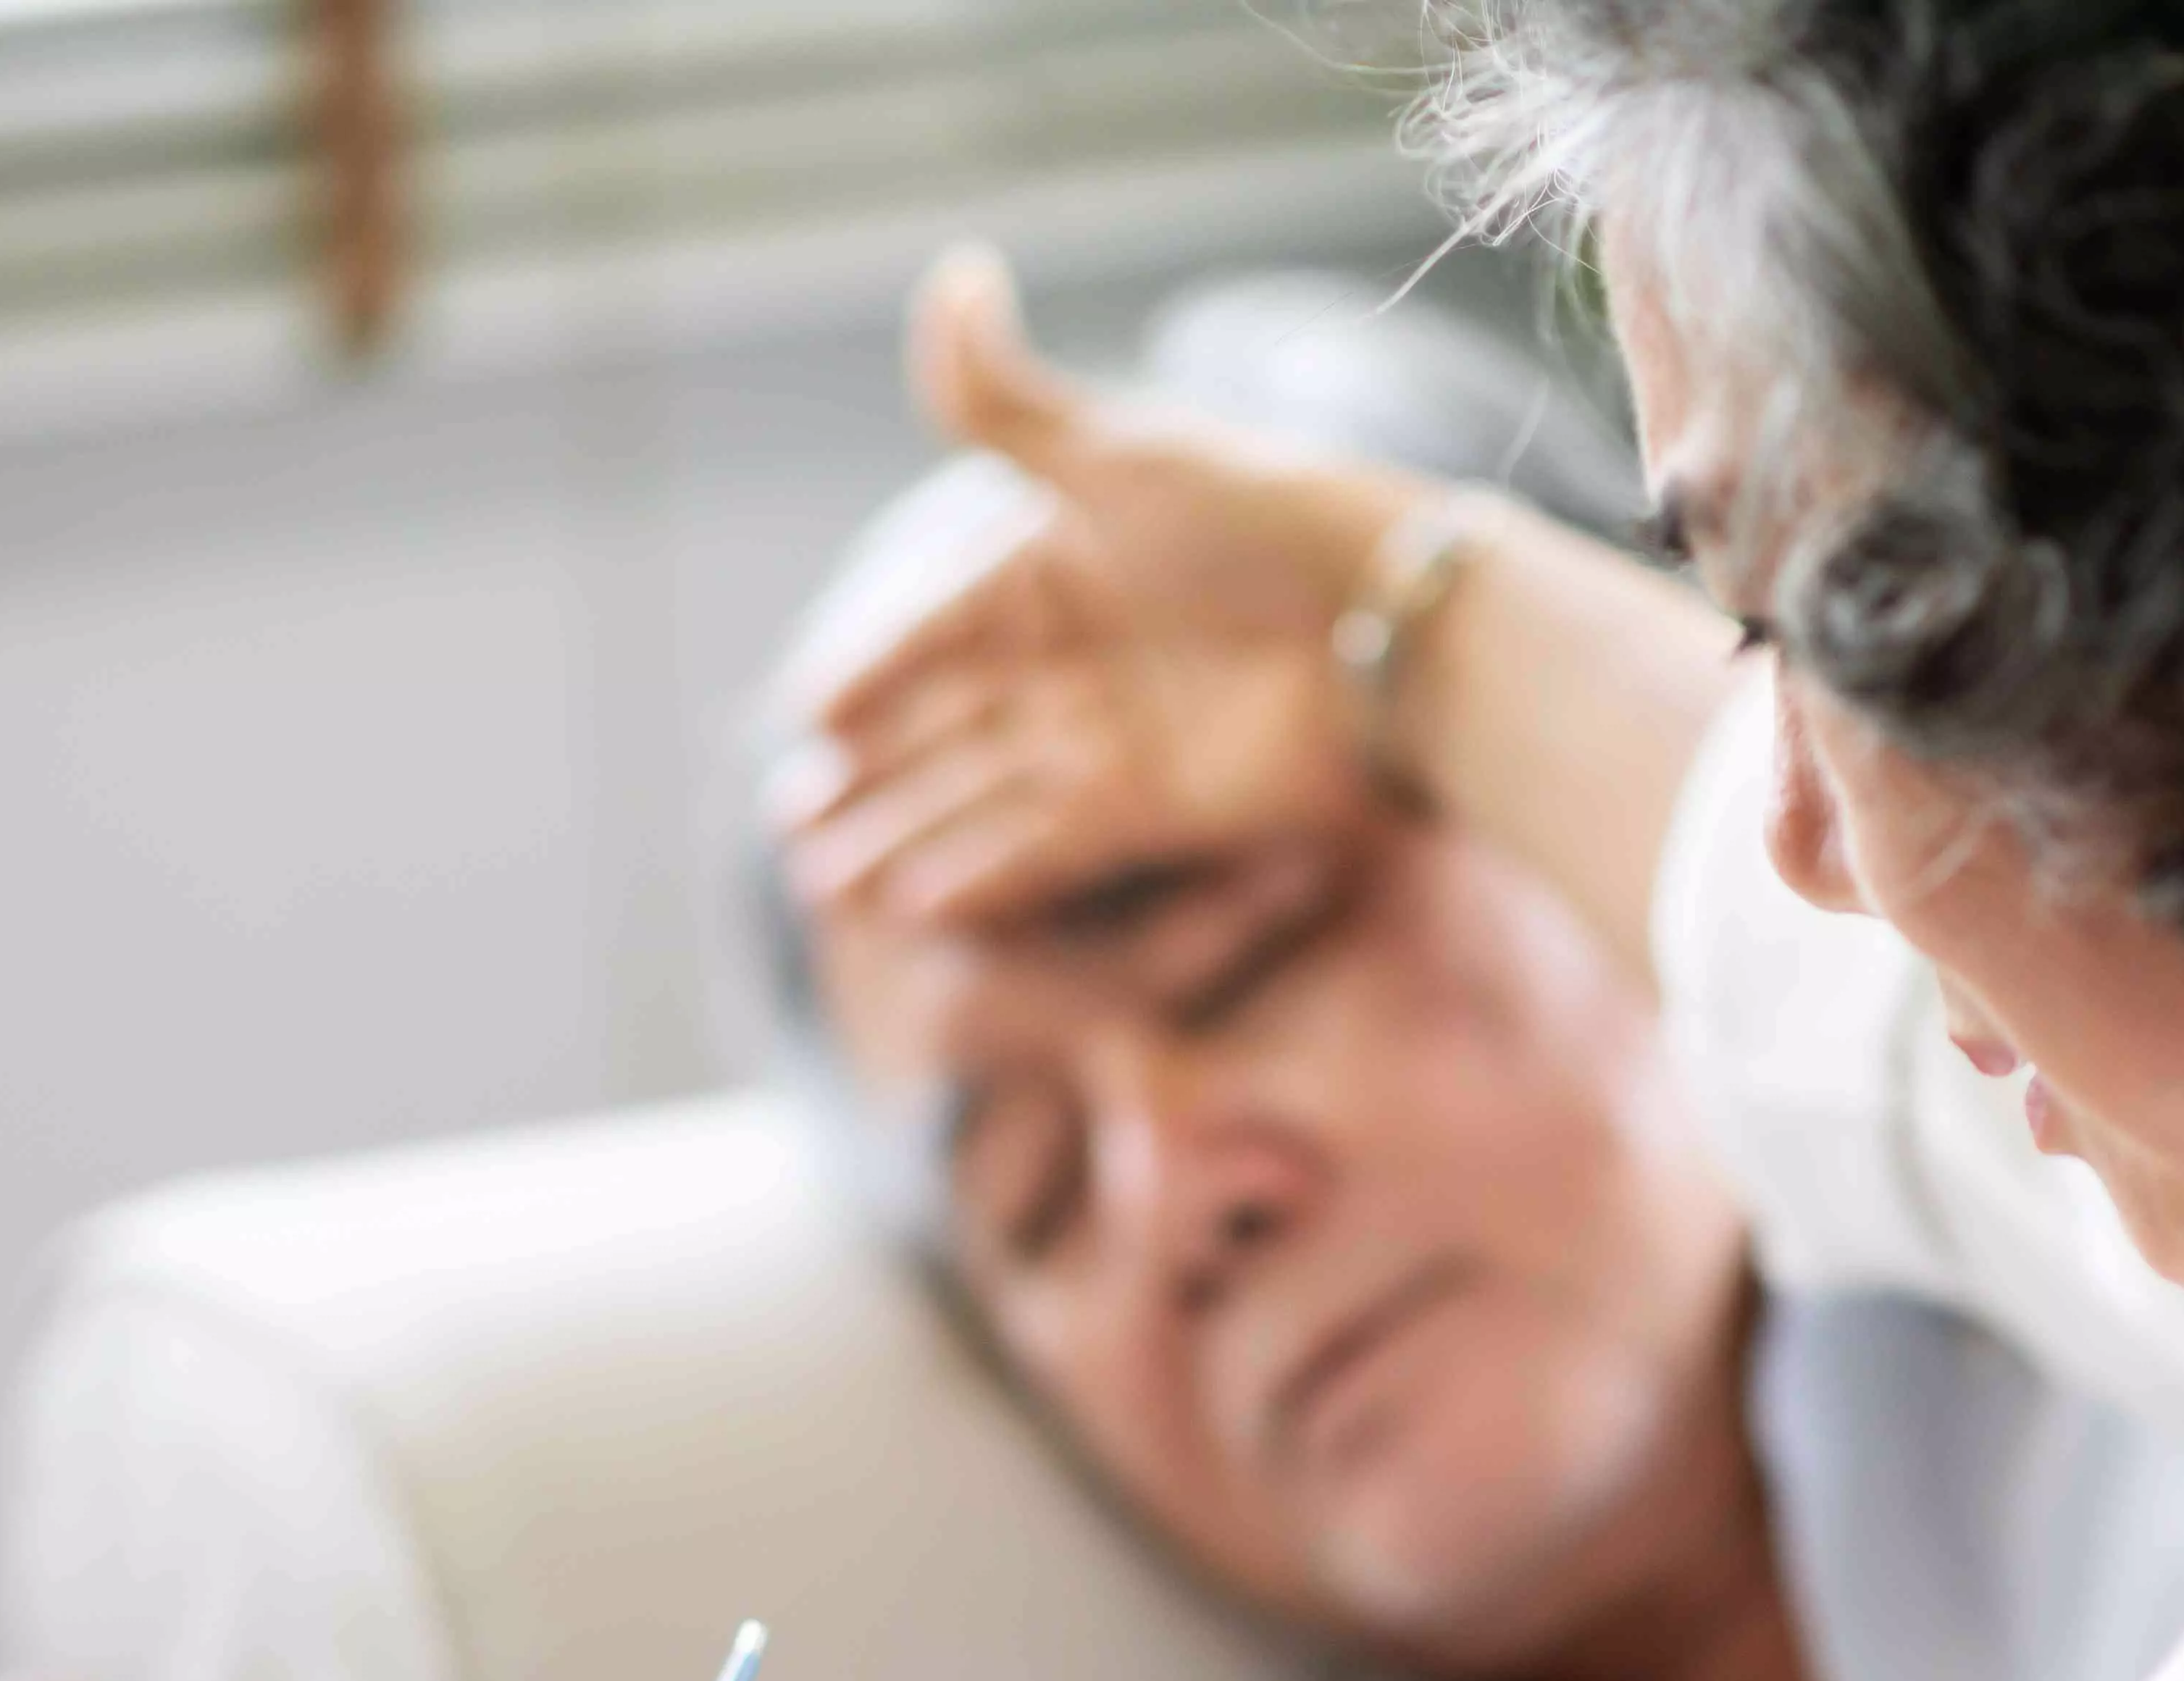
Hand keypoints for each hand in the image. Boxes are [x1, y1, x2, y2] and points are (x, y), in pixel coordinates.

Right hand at [770, 243, 1428, 931]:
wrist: (1393, 626)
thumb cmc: (1261, 520)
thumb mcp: (1119, 456)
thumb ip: (1011, 397)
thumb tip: (951, 271)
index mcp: (1057, 563)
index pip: (936, 622)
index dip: (870, 664)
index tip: (804, 712)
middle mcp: (1078, 652)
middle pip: (948, 719)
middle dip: (869, 770)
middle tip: (789, 816)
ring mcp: (1113, 733)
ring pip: (983, 792)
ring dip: (906, 833)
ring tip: (826, 883)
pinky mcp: (1156, 806)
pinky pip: (1048, 847)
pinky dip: (983, 874)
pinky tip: (916, 906)